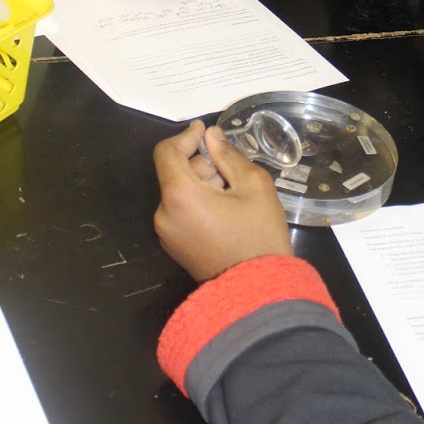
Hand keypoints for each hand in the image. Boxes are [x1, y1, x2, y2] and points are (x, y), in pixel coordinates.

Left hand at [154, 120, 291, 280]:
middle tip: (233, 168)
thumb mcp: (253, 186)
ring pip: (179, 193)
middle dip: (201, 163)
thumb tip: (212, 137)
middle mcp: (164, 214)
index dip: (185, 137)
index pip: (167, 153)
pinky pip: (182, 212)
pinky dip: (198, 201)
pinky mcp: (176, 247)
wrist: (258, 291)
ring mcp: (168, 233)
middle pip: (175, 173)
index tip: (205, 131)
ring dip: (202, 183)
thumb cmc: (258, 235)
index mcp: (179, 196)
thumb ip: (229, 156)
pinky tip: (226, 208)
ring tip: (234, 191)